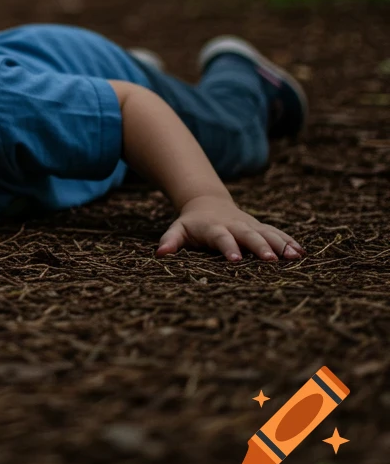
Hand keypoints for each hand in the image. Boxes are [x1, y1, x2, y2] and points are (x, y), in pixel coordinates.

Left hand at [155, 195, 304, 262]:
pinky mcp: (260, 227)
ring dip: (281, 244)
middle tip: (272, 261)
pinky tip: (302, 252)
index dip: (228, 247)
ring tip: (296, 257)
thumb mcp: (177, 229)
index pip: (221, 238)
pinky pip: (277, 234)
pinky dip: (289, 241)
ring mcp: (250, 225)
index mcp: (214, 228)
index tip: (235, 260)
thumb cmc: (192, 224)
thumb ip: (170, 240)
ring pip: (267, 233)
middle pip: (249, 235)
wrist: (207, 203)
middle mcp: (235, 225)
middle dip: (260, 247)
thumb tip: (160, 253)